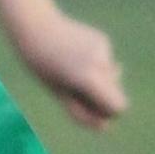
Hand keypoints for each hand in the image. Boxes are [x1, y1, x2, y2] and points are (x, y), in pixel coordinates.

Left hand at [10, 8, 127, 130]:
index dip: (107, 112)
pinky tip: (73, 53)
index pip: (119, 107)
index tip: (90, 108)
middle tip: (73, 88)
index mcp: (89, 79)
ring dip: (95, 79)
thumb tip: (104, 128)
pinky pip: (104, 62)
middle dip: (100, 96)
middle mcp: (101, 63)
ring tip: (68, 68)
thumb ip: (81, 112)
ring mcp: (105, 50)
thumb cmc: (41, 64)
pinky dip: (92, 63)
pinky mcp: (103, 40)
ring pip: (110, 77)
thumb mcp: (58, 92)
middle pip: (115, 93)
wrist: (35, 26)